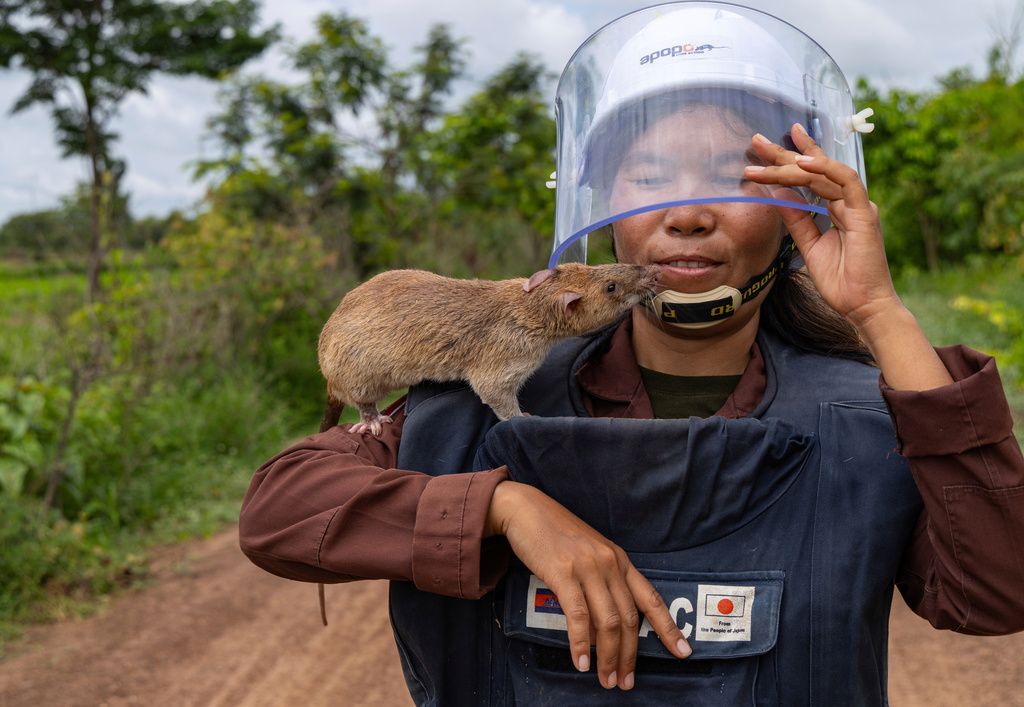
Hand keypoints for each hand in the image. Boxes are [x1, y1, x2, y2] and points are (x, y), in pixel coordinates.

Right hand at [486, 480, 690, 689]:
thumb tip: (606, 625)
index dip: (668, 628)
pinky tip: (581, 661)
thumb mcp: (590, 553)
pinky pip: (579, 616)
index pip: (651, 599)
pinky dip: (582, 644)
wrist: (526, 509)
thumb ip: (603, 582)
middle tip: (625, 681)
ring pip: (608, 622)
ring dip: (609, 657)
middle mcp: (610, 563)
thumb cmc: (555, 533)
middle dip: (630, 656)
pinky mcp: (564, 573)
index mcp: (620, 559)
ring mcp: (588, 568)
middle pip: (629, 619)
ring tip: (605, 678)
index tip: (683, 652)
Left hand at [744, 123, 899, 331]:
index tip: (764, 148)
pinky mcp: (864, 213)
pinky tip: (802, 163)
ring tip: (765, 155)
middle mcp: (849, 202)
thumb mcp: (809, 245)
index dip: (790, 159)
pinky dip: (824, 170)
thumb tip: (777, 194)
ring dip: (793, 162)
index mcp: (838, 208)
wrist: (861, 306)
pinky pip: (845, 182)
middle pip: (814, 170)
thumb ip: (797, 218)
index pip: (810, 177)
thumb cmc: (840, 280)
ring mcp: (858, 205)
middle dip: (784, 153)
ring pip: (823, 173)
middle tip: (756, 140)